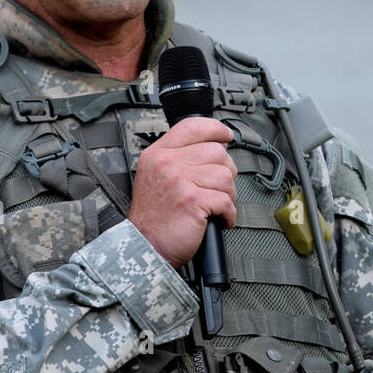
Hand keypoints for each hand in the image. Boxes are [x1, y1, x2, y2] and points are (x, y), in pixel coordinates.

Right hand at [128, 117, 236, 267]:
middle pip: (217, 152)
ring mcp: (180, 181)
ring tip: (214, 206)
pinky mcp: (193, 201)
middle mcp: (168, 163)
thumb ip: (181, 158)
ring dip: (228, 195)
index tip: (226, 136)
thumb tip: (216, 145)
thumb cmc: (155, 216)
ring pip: (226, 176)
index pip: (193, 126)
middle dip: (225, 172)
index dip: (215, 129)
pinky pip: (227, 201)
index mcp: (159, 154)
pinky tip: (219, 219)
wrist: (144, 246)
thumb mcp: (157, 176)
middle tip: (215, 189)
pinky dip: (228, 214)